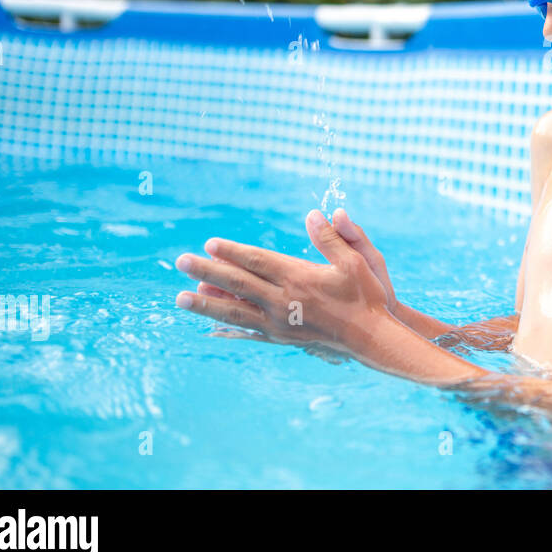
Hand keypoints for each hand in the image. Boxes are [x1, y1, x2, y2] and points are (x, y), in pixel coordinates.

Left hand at [174, 209, 395, 355]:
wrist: (371, 338)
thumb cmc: (366, 295)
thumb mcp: (356, 261)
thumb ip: (332, 238)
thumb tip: (315, 214)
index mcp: (299, 278)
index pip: (257, 262)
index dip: (232, 252)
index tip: (209, 244)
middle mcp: (283, 302)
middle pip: (238, 284)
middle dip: (207, 272)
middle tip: (180, 262)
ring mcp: (279, 323)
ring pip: (235, 312)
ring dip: (206, 303)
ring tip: (180, 299)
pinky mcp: (281, 338)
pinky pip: (247, 332)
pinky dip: (226, 327)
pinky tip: (209, 326)